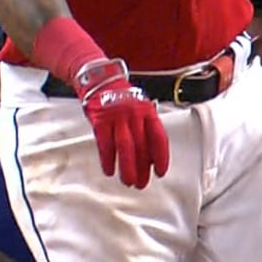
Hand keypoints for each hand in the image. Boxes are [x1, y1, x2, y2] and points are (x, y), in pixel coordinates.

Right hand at [74, 58, 169, 189]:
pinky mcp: (100, 120)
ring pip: (126, 147)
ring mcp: (117, 117)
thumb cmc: (120, 96)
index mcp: (147, 111)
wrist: (99, 79)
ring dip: (127, 167)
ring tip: (128, 181)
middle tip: (141, 183)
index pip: (159, 137)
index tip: (160, 171)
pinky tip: (109, 170)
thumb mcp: (139, 107)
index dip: (161, 157)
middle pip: (142, 146)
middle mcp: (134, 114)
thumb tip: (150, 156)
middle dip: (142, 168)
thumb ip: (145, 128)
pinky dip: (108, 159)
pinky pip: (105, 144)